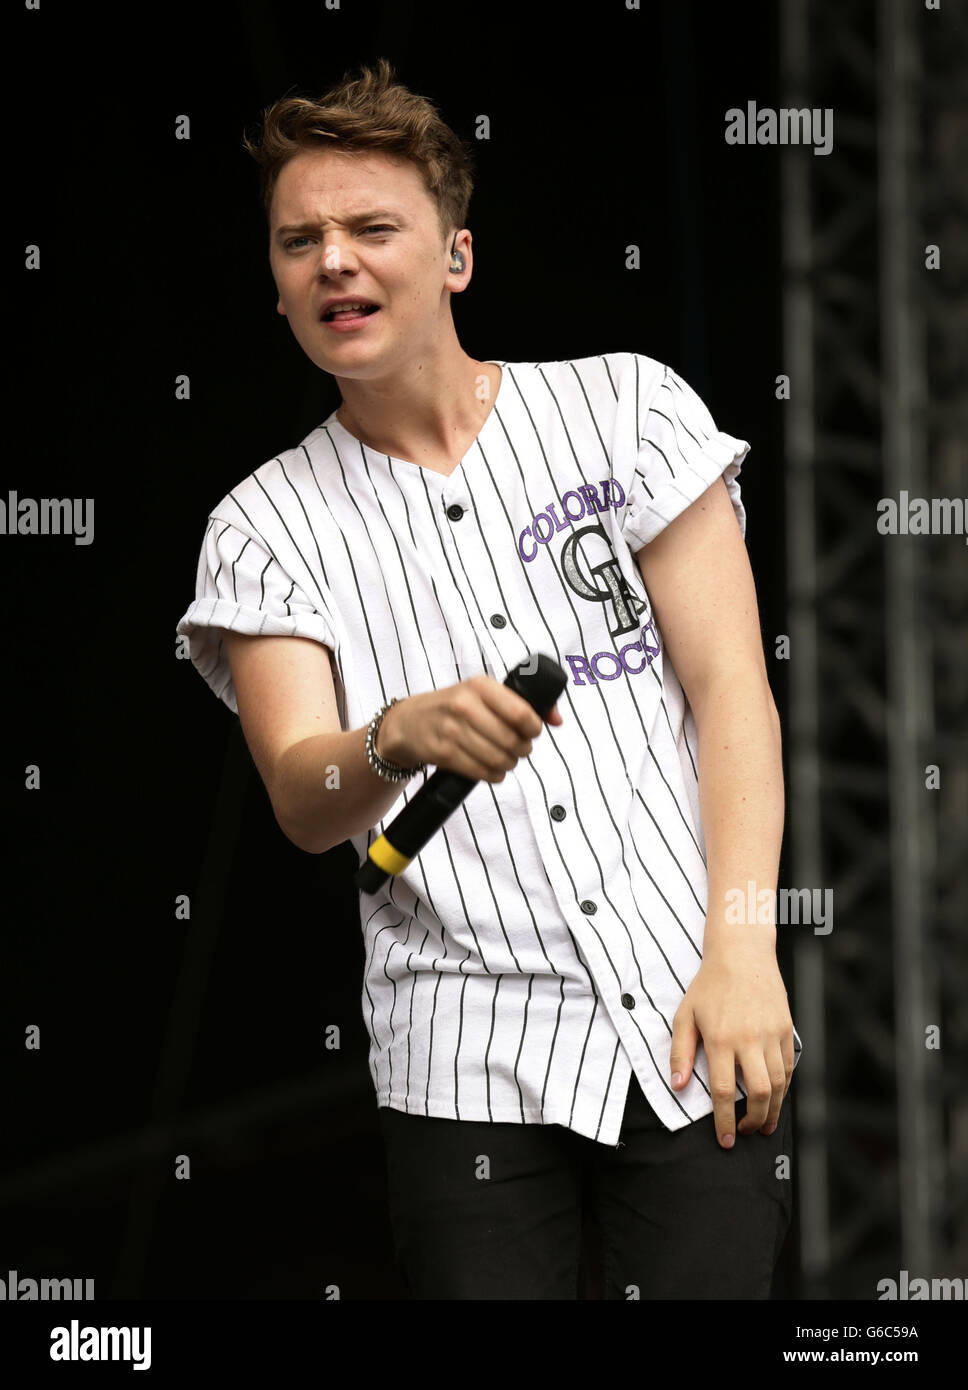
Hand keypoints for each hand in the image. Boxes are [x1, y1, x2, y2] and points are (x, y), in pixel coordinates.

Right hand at [379, 675, 562, 781]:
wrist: (408, 722)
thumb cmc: (452, 706)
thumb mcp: (481, 693)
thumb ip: (520, 702)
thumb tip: (557, 719)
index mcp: (479, 686)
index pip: (521, 712)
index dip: (534, 729)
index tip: (532, 732)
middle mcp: (464, 705)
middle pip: (511, 740)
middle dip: (522, 750)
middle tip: (519, 750)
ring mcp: (452, 730)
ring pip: (498, 759)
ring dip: (508, 764)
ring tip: (506, 759)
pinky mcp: (443, 753)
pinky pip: (482, 772)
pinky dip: (493, 775)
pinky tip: (491, 769)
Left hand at [669, 940, 795, 1147]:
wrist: (741, 954)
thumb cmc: (708, 985)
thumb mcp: (685, 1015)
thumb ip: (680, 1052)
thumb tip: (678, 1085)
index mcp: (720, 1039)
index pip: (725, 1092)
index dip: (724, 1121)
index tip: (724, 1140)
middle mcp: (748, 1039)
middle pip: (759, 1094)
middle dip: (753, 1122)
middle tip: (745, 1133)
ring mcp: (771, 1034)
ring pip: (778, 1084)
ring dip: (772, 1110)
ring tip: (763, 1124)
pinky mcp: (785, 1029)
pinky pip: (788, 1067)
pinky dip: (784, 1088)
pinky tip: (775, 1098)